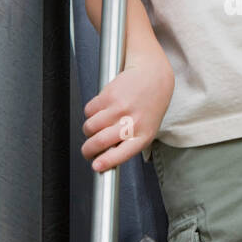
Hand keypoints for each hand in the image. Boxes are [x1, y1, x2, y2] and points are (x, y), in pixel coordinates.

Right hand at [81, 50, 173, 171]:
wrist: (153, 75)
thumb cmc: (150, 104)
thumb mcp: (147, 128)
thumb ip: (129, 142)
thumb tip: (105, 156)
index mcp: (143, 135)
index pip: (121, 154)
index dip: (105, 162)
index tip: (95, 166)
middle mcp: (131, 122)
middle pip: (99, 142)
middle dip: (88, 150)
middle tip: (88, 150)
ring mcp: (119, 108)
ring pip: (90, 127)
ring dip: (89, 130)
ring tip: (99, 125)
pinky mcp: (108, 95)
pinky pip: (89, 110)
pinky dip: (91, 113)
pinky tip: (102, 108)